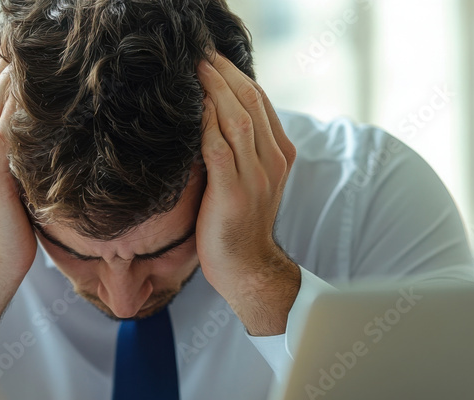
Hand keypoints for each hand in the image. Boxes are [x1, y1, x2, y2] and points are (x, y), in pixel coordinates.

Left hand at [195, 51, 300, 335]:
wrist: (248, 269)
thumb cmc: (239, 225)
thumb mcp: (249, 181)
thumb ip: (240, 151)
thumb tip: (212, 118)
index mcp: (279, 154)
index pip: (260, 101)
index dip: (236, 75)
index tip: (212, 58)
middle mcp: (272, 161)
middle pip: (250, 102)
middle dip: (224, 74)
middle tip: (199, 54)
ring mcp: (256, 177)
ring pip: (237, 119)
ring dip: (214, 90)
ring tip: (194, 70)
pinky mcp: (234, 194)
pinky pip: (220, 150)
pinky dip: (206, 126)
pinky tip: (193, 109)